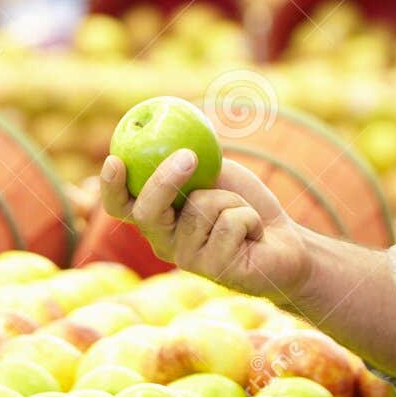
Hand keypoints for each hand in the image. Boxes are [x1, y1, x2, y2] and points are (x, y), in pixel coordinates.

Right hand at [99, 150, 313, 304]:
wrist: (285, 242)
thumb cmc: (246, 204)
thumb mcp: (215, 174)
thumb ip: (188, 159)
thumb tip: (166, 127)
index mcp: (158, 217)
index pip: (120, 205)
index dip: (110, 186)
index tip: (115, 160)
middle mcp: (165, 242)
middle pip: (148, 210)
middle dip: (164, 180)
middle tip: (190, 155)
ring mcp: (188, 259)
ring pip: (201, 208)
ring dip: (231, 199)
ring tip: (242, 213)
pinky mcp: (215, 269)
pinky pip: (230, 223)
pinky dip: (249, 217)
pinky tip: (255, 234)